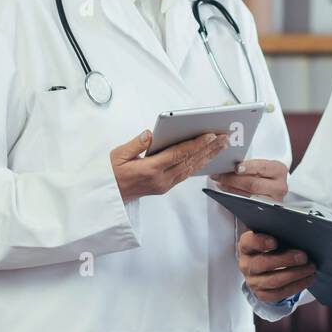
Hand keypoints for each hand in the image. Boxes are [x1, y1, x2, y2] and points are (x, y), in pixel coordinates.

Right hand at [109, 130, 227, 203]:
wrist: (107, 197)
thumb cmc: (110, 174)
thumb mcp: (117, 155)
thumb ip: (136, 144)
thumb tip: (150, 134)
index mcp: (150, 169)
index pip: (178, 154)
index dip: (196, 144)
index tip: (210, 135)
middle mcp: (160, 180)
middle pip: (189, 162)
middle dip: (208, 150)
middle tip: (224, 139)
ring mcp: (163, 186)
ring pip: (190, 170)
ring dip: (207, 158)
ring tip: (220, 147)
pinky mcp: (164, 188)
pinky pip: (184, 175)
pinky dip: (197, 165)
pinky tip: (206, 158)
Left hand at [209, 159, 287, 200]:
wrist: (272, 189)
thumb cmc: (265, 176)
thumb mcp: (262, 166)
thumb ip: (249, 165)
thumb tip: (229, 164)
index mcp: (279, 170)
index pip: (262, 168)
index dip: (248, 167)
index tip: (236, 168)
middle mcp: (279, 186)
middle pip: (254, 184)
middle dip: (233, 179)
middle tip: (220, 175)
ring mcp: (273, 200)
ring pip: (249, 196)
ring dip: (231, 189)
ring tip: (220, 183)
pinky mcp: (266, 210)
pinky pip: (248, 204)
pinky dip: (235, 197)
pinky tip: (227, 191)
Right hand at [237, 229, 316, 303]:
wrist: (268, 266)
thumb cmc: (273, 247)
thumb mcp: (273, 236)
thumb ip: (280, 233)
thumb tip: (300, 234)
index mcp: (246, 246)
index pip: (249, 242)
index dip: (260, 242)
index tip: (275, 242)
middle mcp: (246, 265)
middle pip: (262, 264)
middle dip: (286, 260)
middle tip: (304, 257)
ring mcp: (252, 281)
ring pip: (273, 281)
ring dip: (295, 274)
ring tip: (310, 268)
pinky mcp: (262, 294)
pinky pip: (278, 294)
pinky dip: (296, 286)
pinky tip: (308, 279)